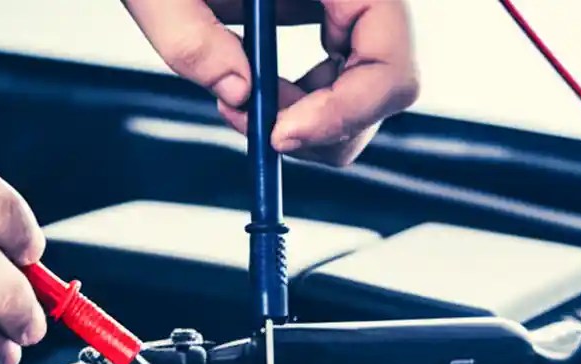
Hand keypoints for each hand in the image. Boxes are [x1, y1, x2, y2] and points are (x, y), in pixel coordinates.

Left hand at [122, 0, 418, 164]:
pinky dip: (298, 98)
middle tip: (261, 130)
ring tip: (240, 103)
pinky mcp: (321, 6)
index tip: (280, 133)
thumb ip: (190, 37)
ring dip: (308, 115)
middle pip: (387, 79)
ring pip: (363, 81)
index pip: (389, 54)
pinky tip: (248, 88)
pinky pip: (335, 65)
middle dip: (327, 123)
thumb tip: (239, 94)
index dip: (348, 110)